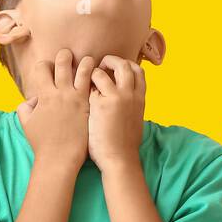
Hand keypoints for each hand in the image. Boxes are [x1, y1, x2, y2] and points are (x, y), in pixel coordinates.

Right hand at [16, 48, 95, 172]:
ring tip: (87, 64)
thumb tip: (33, 98)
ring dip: (86, 62)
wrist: (60, 159)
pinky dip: (97, 78)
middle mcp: (62, 93)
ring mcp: (79, 98)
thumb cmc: (42, 144)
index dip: (44, 65)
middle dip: (65, 55)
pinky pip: (96, 84)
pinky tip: (98, 79)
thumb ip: (25, 107)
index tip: (48, 70)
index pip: (43, 66)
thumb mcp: (26, 123)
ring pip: (85, 67)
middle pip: (64, 60)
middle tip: (68, 57)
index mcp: (45, 94)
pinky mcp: (92, 106)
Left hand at [87, 55, 145, 173]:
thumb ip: (130, 108)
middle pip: (127, 65)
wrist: (119, 160)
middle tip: (101, 66)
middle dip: (113, 61)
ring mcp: (119, 97)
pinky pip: (93, 82)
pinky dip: (87, 83)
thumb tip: (122, 103)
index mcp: (141, 100)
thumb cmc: (123, 147)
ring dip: (99, 68)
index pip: (138, 72)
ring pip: (111, 67)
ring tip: (88, 76)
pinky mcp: (103, 103)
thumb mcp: (134, 122)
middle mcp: (132, 95)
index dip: (126, 66)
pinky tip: (81, 93)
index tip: (115, 70)